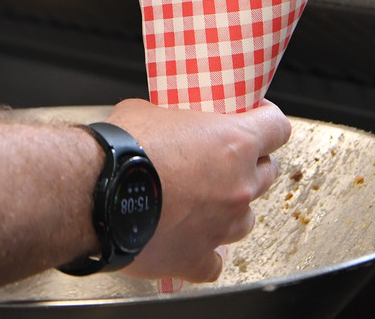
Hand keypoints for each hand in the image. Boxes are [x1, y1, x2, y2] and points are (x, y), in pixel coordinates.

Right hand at [103, 99, 290, 282]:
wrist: (97, 192)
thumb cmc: (122, 150)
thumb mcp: (150, 111)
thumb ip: (173, 118)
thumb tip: (167, 121)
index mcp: (234, 143)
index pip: (277, 127)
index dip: (268, 122)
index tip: (258, 121)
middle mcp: (238, 186)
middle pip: (266, 174)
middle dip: (250, 166)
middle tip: (225, 161)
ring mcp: (222, 225)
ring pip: (247, 219)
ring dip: (232, 209)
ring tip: (208, 203)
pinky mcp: (198, 257)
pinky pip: (215, 262)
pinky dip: (207, 253)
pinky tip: (196, 243)